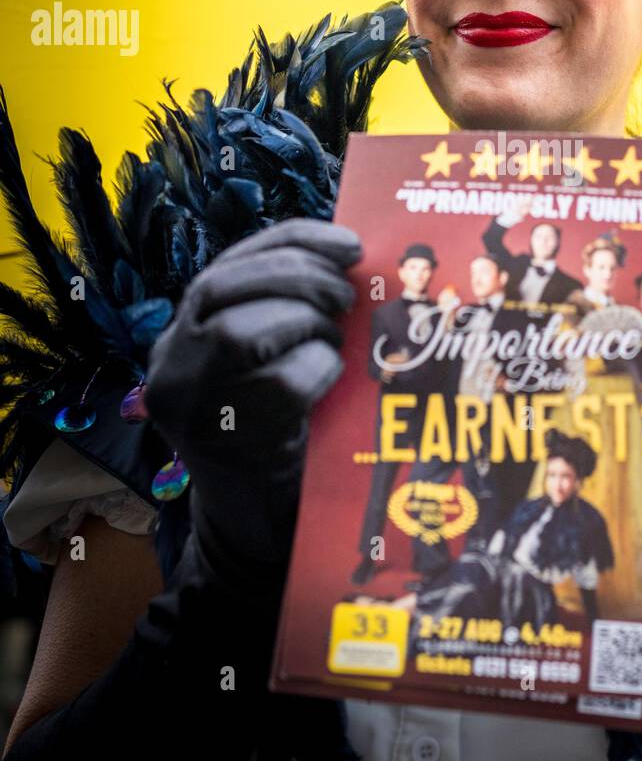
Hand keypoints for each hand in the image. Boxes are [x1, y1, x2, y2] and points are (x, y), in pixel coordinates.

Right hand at [144, 219, 361, 595]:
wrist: (257, 519)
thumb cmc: (275, 426)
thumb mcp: (268, 358)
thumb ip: (286, 311)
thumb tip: (351, 259)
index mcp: (182, 331)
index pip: (229, 262)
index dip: (293, 242)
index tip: (350, 242)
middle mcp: (171, 363)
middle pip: (223, 289)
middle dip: (299, 277)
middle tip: (347, 296)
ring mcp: (190, 405)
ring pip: (240, 333)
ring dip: (305, 324)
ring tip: (335, 339)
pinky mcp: (223, 443)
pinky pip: (278, 385)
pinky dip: (317, 371)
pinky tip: (330, 379)